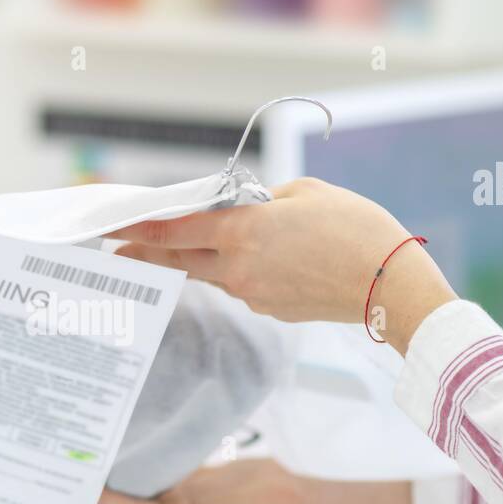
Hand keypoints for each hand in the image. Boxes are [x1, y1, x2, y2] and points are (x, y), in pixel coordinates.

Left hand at [113, 178, 456, 353]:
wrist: (391, 286)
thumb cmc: (356, 229)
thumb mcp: (307, 192)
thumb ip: (265, 199)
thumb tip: (244, 212)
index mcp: (242, 231)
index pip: (174, 229)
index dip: (138, 229)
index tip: (111, 229)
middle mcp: (238, 268)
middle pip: (179, 260)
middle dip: (146, 256)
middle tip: (118, 253)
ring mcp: (252, 295)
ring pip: (211, 274)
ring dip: (193, 263)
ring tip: (177, 253)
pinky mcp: (271, 311)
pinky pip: (243, 287)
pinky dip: (238, 273)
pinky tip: (256, 262)